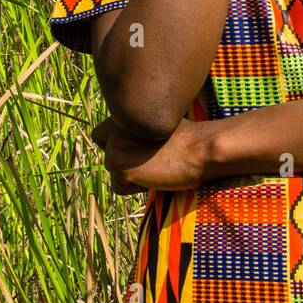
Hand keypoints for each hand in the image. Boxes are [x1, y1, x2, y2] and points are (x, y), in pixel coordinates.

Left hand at [90, 116, 210, 193]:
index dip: (120, 146)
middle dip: (125, 162)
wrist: (202, 149)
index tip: (143, 149)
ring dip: (133, 175)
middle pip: (107, 156)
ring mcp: (114, 147)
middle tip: (152, 160)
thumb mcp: (157, 125)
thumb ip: (136, 130)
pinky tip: (155, 176)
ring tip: (157, 166)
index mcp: (123, 113)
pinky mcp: (119, 167)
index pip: (100, 135)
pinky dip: (137, 189)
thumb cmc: (189, 139)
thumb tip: (129, 147)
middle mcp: (114, 126)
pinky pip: (120, 188)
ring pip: (113, 173)